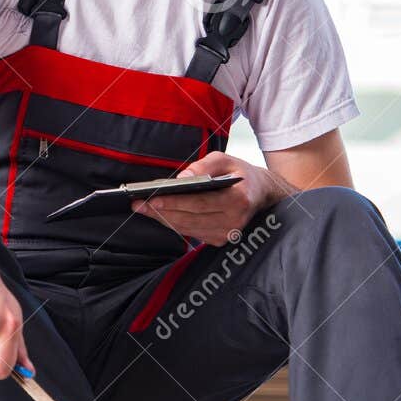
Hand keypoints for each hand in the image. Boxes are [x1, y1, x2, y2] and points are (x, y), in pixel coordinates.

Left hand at [131, 151, 279, 247]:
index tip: (152, 199)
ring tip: (143, 209)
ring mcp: (227, 234)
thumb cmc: (242, 175)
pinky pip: (192, 233)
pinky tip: (160, 215)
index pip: (200, 203)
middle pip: (190, 219)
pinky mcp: (220, 240)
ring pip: (188, 229)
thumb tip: (182, 177)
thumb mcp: (226, 160)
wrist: (262, 195)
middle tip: (138, 204)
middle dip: (161, 212)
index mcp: (238, 199)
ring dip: (164, 219)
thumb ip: (204, 165)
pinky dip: (175, 224)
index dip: (174, 202)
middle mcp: (233, 221)